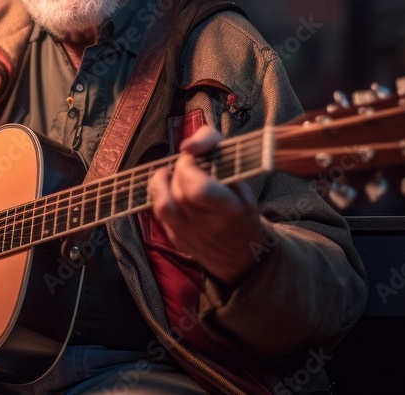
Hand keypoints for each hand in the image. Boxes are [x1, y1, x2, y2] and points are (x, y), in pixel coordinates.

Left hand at [148, 125, 262, 286]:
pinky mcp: (174, 238)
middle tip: (190, 162)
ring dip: (162, 180)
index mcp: (229, 211)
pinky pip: (159, 213)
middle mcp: (204, 224)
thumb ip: (224, 165)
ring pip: (162, 203)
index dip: (190, 165)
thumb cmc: (243, 219)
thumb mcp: (246, 191)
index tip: (195, 154)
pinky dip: (160, 195)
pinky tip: (169, 187)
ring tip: (172, 172)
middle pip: (180, 189)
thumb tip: (195, 144)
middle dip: (181, 168)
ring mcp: (186, 233)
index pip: (198, 187)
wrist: (238, 260)